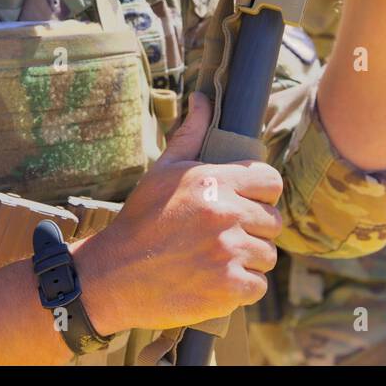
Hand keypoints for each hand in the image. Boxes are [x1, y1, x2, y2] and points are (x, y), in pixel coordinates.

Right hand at [72, 92, 282, 333]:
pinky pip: (258, 286)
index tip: (246, 204)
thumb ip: (190, 133)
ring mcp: (228, 253)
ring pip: (267, 255)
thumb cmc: (140, 220)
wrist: (113, 275)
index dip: (262, 194)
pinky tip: (217, 281)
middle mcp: (225, 214)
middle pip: (272, 221)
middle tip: (225, 236)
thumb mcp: (162, 171)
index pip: (271, 181)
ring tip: (218, 259)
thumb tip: (203, 98)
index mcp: (214, 181)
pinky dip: (242, 287)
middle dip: (253, 229)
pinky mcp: (227, 288)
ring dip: (248, 260)